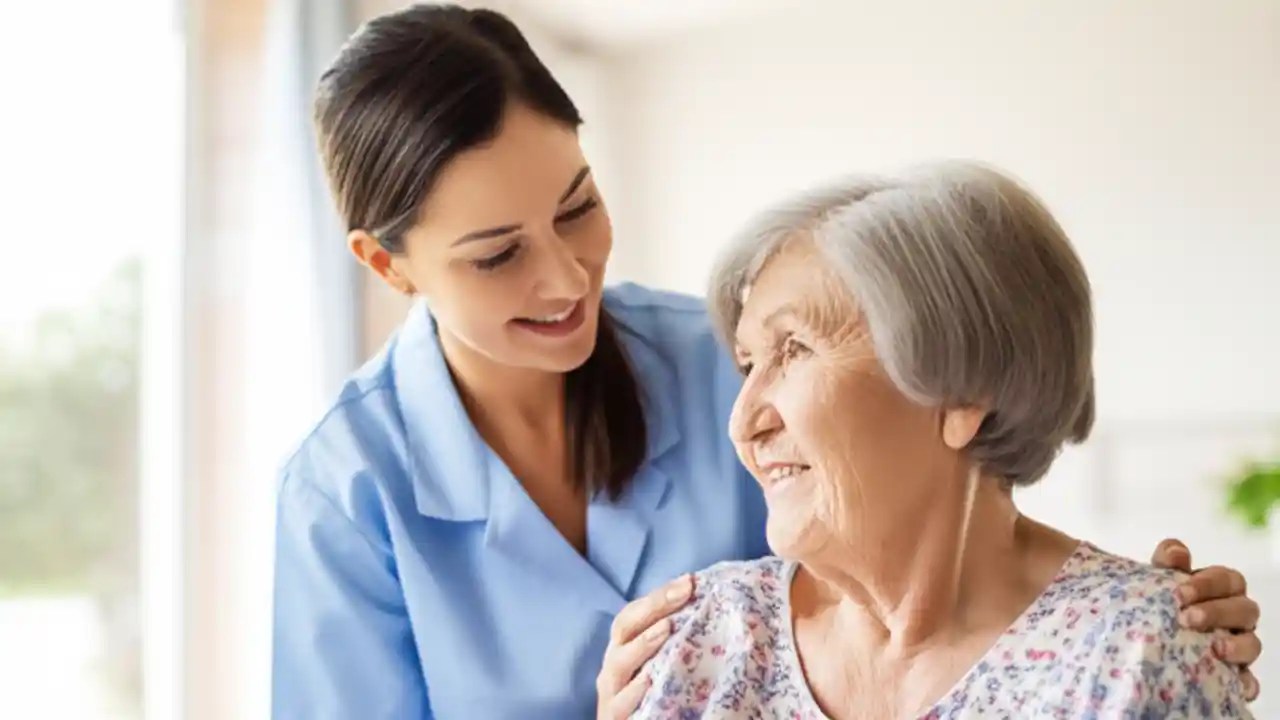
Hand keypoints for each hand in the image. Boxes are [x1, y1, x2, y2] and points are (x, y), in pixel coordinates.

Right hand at [596, 574, 693, 718]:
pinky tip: (649, 680)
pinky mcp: (613, 718)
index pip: (635, 612)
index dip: (660, 594)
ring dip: (643, 644)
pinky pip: (620, 705)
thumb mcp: (664, 664)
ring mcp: (611, 692)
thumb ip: (680, 639)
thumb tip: (713, 606)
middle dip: (654, 607)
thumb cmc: (656, 695)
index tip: (690, 581)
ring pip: (619, 664)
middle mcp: (614, 664)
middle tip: (684, 592)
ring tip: (666, 628)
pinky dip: (633, 692)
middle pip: (625, 628)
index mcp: (625, 646)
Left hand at [1152, 538, 1261, 700]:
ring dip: (1236, 646)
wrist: (1142, 639)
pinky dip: (1245, 682)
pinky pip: (1249, 681)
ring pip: (1253, 644)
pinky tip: (1234, 684)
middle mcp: (1236, 617)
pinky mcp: (1233, 677)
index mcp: (1221, 590)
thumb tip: (1177, 553)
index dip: (1207, 584)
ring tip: (1214, 649)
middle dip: (1218, 612)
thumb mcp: (1156, 580)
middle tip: (1186, 618)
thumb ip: (1166, 562)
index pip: (1227, 580)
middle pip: (1245, 609)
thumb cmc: (1159, 605)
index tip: (1179, 594)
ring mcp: (1238, 647)